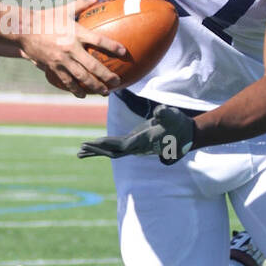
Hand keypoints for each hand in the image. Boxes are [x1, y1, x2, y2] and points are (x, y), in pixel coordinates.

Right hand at [19, 0, 126, 97]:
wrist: (24, 29)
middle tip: (117, 81)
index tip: (124, 52)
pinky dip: (75, 89)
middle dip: (107, 75)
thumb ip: (81, 5)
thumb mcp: (63, 9)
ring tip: (104, 92)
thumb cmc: (45, 17)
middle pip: (93, 65)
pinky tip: (83, 94)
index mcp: (75, 32)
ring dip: (95, 86)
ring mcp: (61, 59)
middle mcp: (70, 47)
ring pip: (81, 77)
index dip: (112, 47)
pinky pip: (66, 81)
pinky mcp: (52, 66)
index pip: (98, 41)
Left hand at [78, 104, 195, 162]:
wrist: (185, 134)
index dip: (109, 144)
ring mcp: (135, 146)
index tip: (95, 142)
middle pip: (114, 151)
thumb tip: (160, 112)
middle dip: (98, 150)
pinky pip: (116, 148)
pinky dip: (103, 148)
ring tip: (80, 153)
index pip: (124, 145)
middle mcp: (138, 147)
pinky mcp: (134, 142)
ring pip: (113, 152)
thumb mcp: (174, 116)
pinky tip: (91, 147)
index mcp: (144, 141)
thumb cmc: (179, 124)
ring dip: (97, 152)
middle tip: (81, 149)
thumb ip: (166, 114)